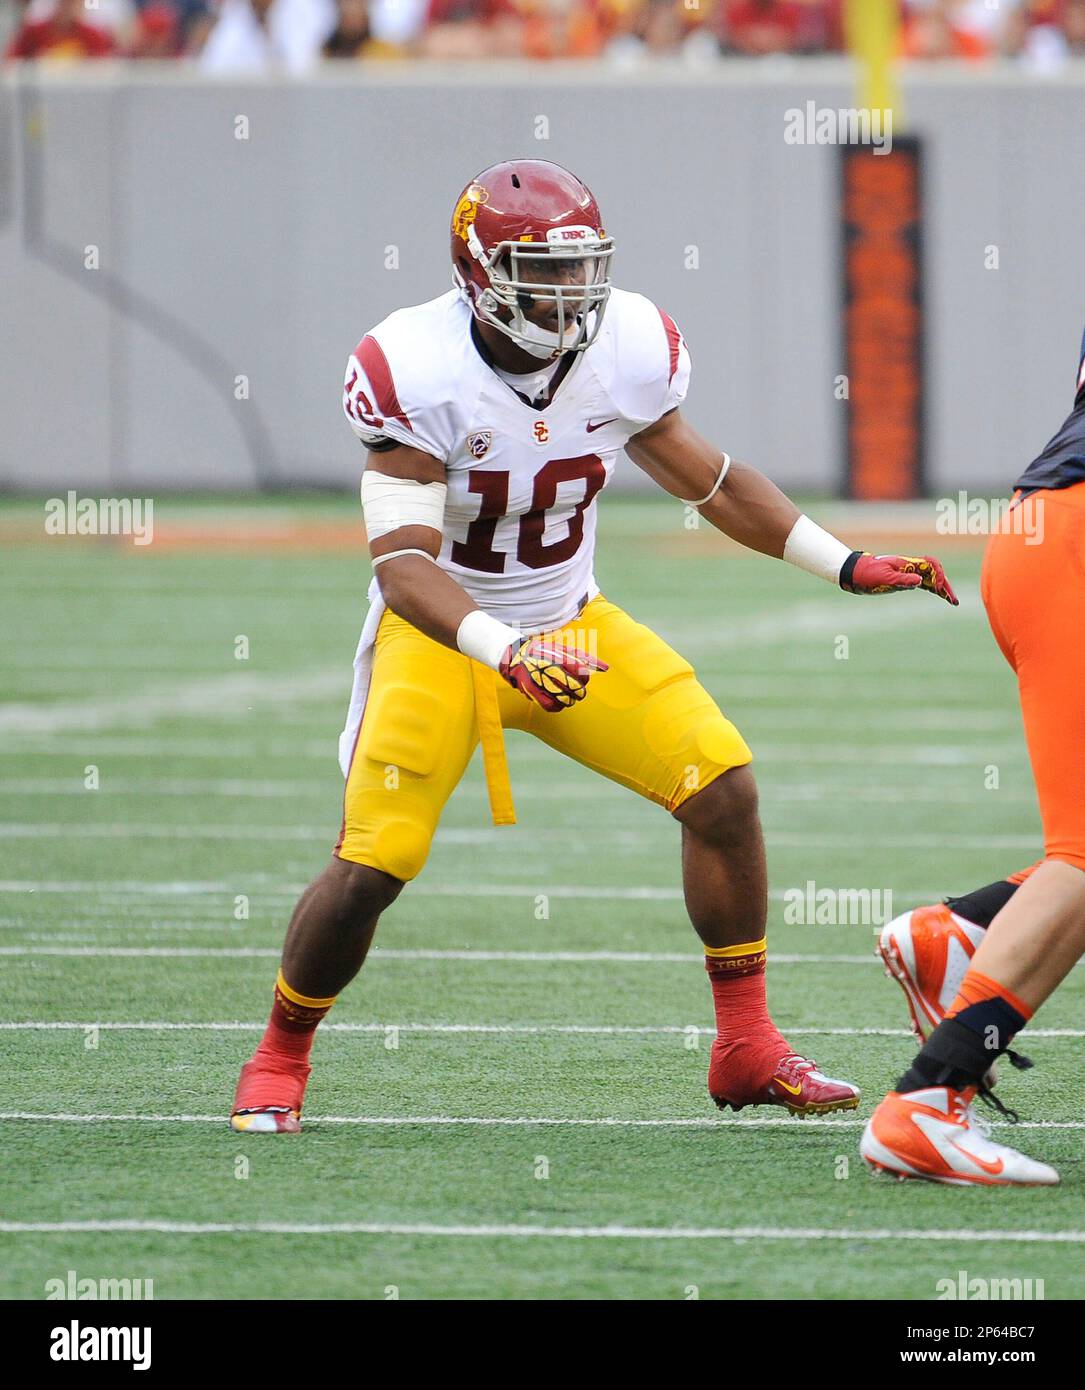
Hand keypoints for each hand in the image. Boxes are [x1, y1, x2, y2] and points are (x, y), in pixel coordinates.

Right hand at [499, 637, 607, 711]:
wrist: (516, 656)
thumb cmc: (546, 652)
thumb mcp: (565, 650)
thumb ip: (586, 658)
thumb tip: (606, 668)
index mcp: (559, 656)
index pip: (581, 672)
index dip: (584, 677)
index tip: (580, 676)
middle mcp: (550, 668)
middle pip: (576, 688)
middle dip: (579, 691)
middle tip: (575, 689)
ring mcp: (541, 680)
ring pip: (565, 700)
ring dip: (570, 699)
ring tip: (566, 694)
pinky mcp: (532, 691)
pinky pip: (551, 706)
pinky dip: (558, 706)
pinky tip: (557, 701)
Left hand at [840, 551, 958, 605]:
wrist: (855, 572)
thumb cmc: (868, 573)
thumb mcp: (884, 578)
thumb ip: (902, 579)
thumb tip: (920, 581)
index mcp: (907, 564)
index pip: (930, 565)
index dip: (938, 575)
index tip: (938, 589)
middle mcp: (910, 567)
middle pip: (934, 573)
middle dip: (945, 585)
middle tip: (953, 600)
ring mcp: (908, 573)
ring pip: (930, 579)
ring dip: (941, 589)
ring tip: (952, 601)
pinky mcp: (904, 580)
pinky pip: (923, 583)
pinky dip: (932, 589)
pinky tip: (939, 595)